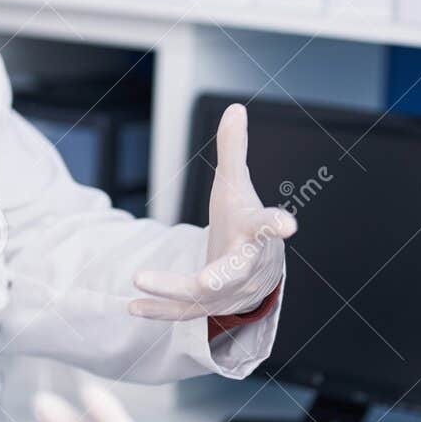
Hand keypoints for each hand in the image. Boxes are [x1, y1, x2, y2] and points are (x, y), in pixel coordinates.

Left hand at [131, 103, 294, 319]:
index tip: (289, 225)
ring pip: (202, 296)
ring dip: (171, 292)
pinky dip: (158, 311)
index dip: (278, 225)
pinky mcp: (209, 305)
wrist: (258, 272)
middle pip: (235, 272)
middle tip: (204, 280)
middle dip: (219, 277)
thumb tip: (235, 108)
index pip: (268, 227)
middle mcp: (246, 266)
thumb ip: (233, 150)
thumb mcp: (237, 185)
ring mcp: (228, 290)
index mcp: (255, 232)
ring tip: (138, 281)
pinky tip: (131, 306)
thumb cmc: (243, 221)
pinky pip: (184, 313)